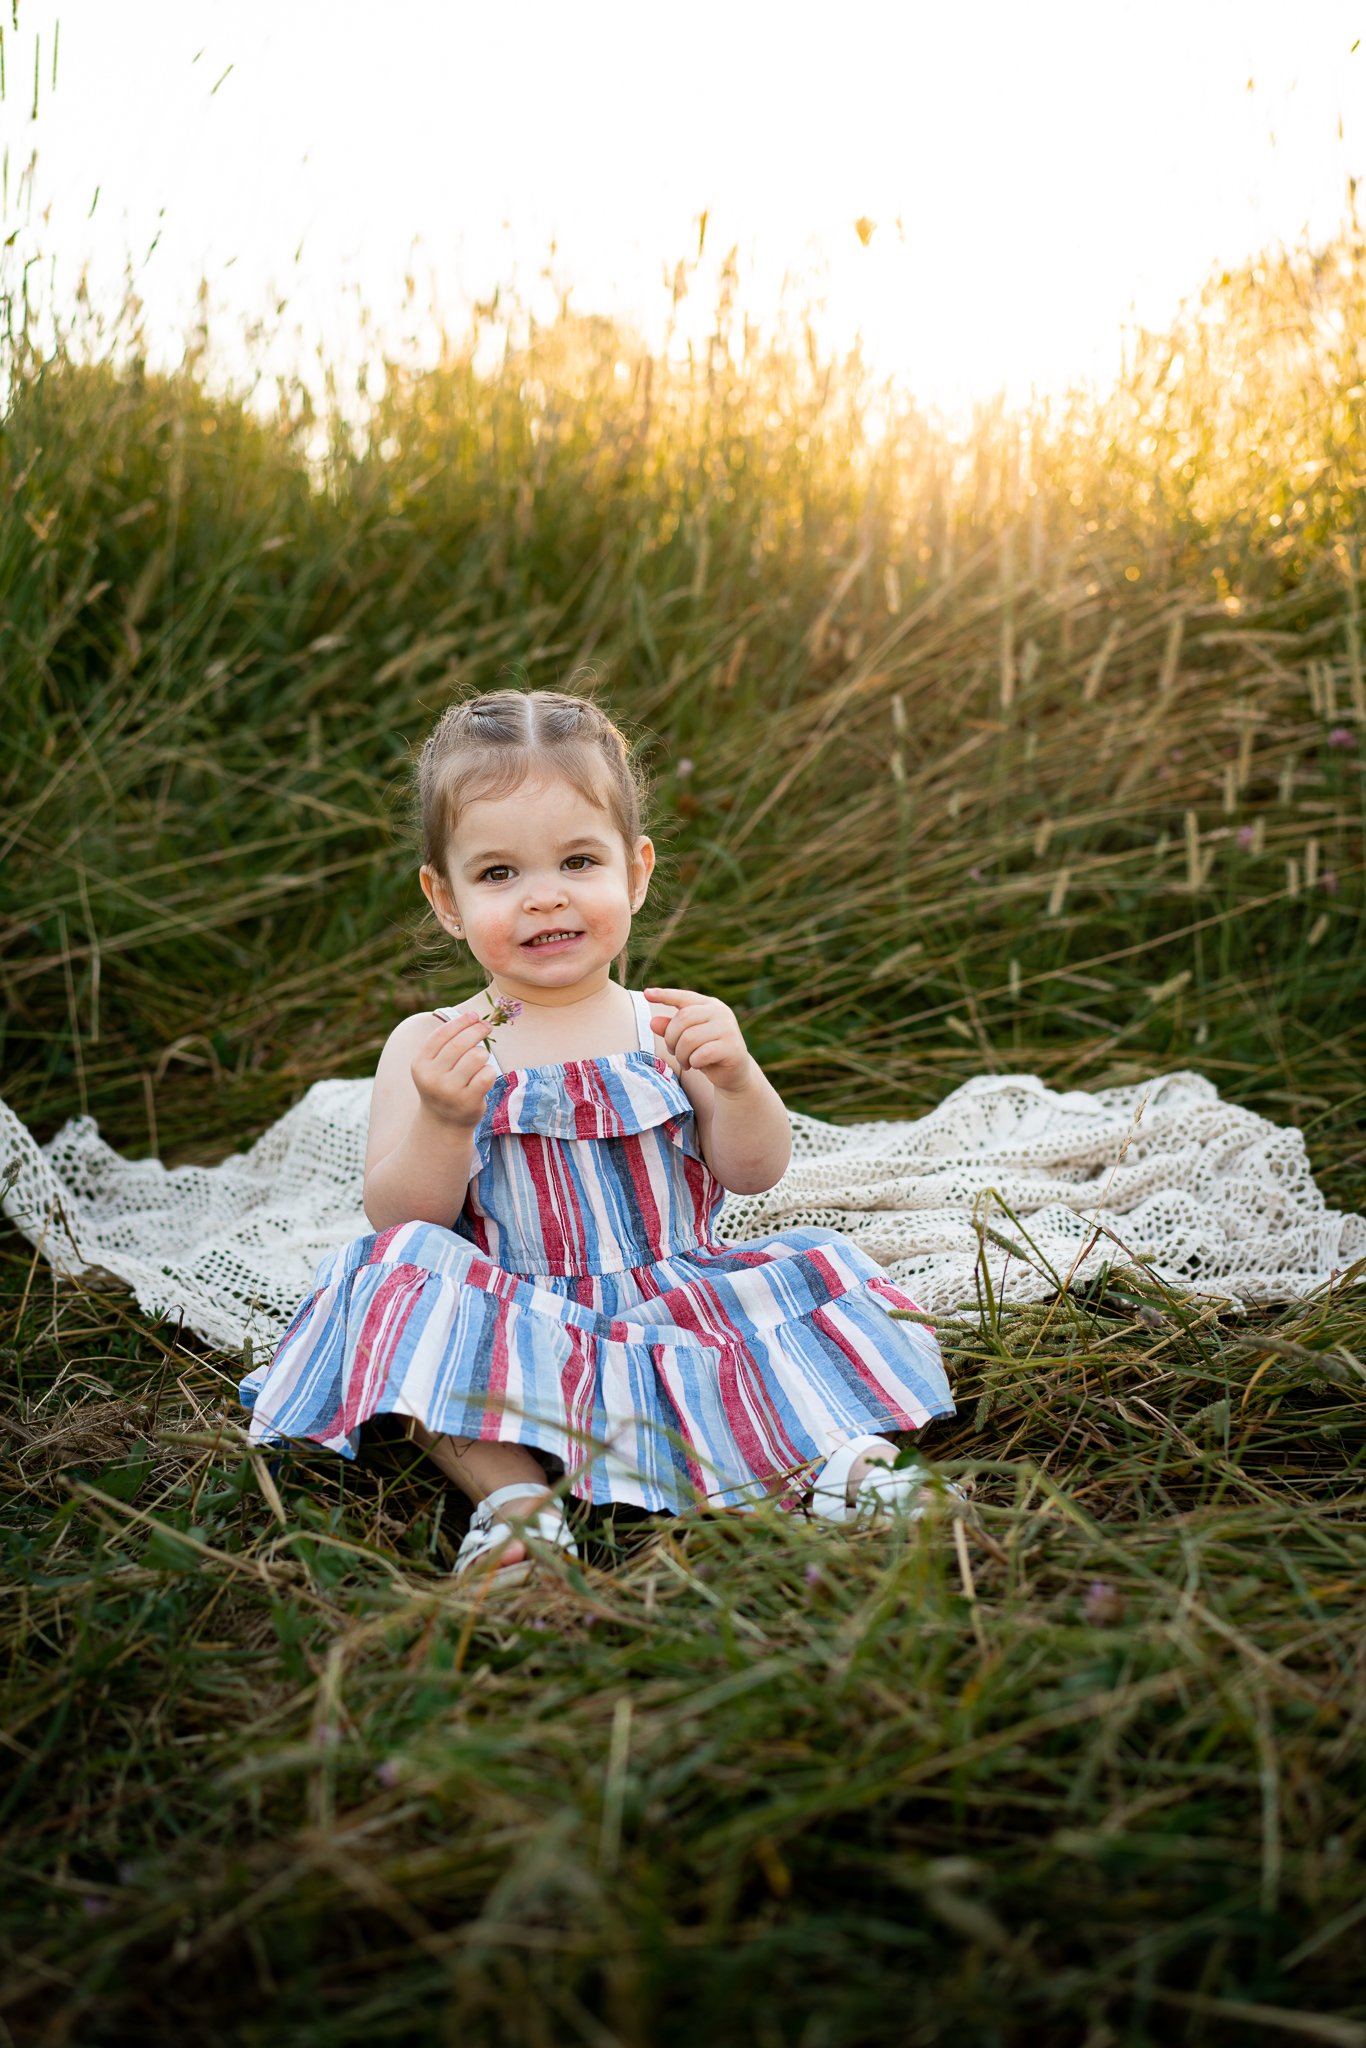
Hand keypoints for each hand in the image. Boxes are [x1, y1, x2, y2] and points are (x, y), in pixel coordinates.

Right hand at [410, 1012, 498, 1128]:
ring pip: (476, 1056)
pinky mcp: (468, 1101)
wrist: (444, 1123)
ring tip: (480, 1061)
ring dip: (483, 1054)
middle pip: (460, 1043)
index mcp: (420, 1064)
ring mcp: (449, 1090)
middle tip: (487, 1026)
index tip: (473, 1015)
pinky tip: (485, 1075)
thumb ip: (446, 1043)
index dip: (460, 1022)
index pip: (441, 1035)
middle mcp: (432, 1077)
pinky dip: (490, 1071)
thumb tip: (471, 1016)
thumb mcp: (435, 1066)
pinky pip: (487, 1074)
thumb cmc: (444, 1086)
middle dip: (477, 1030)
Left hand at [645, 986, 753, 1092]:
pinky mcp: (732, 1047)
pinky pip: (701, 1054)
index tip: (646, 994)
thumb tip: (653, 1022)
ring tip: (685, 1061)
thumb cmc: (707, 1052)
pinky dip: (693, 1062)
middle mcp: (721, 1012)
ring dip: (681, 1054)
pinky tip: (696, 1065)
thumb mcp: (686, 1039)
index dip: (665, 995)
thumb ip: (670, 1029)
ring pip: (690, 1038)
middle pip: (683, 1019)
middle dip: (671, 1039)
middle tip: (673, 1052)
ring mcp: (728, 1028)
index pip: (684, 997)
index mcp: (710, 1005)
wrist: (734, 1073)